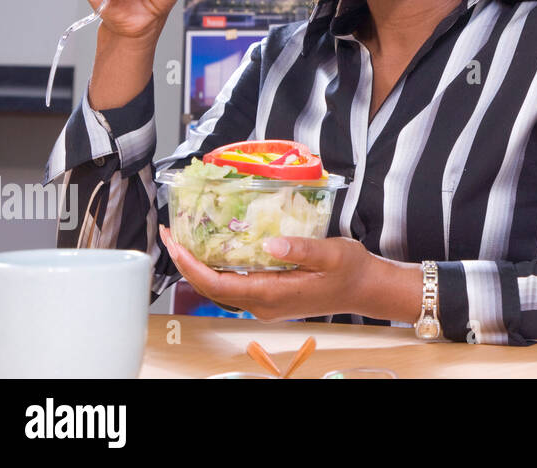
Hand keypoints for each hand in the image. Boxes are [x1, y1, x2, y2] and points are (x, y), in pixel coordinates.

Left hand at [159, 225, 402, 322]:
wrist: (365, 289)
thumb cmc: (351, 270)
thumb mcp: (331, 253)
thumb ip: (300, 250)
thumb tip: (270, 244)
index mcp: (272, 294)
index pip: (218, 283)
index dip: (190, 265)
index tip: (174, 243)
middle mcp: (263, 304)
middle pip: (211, 287)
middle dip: (187, 262)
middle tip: (171, 233)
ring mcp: (266, 303)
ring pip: (221, 288)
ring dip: (199, 265)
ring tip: (186, 239)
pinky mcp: (270, 297)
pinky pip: (235, 285)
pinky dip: (217, 269)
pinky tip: (215, 250)